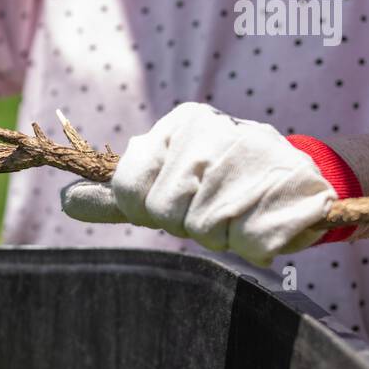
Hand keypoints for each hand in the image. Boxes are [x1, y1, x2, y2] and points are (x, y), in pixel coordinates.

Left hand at [60, 102, 337, 265]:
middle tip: (217, 204)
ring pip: (205, 231)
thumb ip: (117, 194)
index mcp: (181, 124)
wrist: (304, 179)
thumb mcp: (168, 178)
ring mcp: (252, 156)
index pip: (130, 189)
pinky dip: (256, 243)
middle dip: (189, 223)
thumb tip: (64, 202)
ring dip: (224, 234)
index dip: (150, 207)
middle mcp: (213, 132)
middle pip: (167, 214)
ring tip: (244, 209)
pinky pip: (248, 244)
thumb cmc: (223, 182)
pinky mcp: (289, 188)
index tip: (178, 197)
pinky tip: (268, 218)